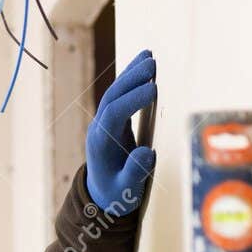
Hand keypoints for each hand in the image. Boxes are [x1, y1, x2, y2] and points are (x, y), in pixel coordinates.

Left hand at [86, 50, 157, 216]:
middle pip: (112, 97)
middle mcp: (98, 129)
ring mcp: (103, 123)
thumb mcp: (126, 190)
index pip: (114, 115)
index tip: (153, 90)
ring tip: (150, 56)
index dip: (132, 101)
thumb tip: (147, 153)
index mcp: (100, 144)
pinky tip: (144, 63)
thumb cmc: (117, 194)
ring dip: (131, 73)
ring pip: (114, 92)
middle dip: (131, 79)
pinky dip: (132, 79)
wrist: (103, 194)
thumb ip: (135, 172)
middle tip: (152, 63)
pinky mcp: (112, 120)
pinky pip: (121, 95)